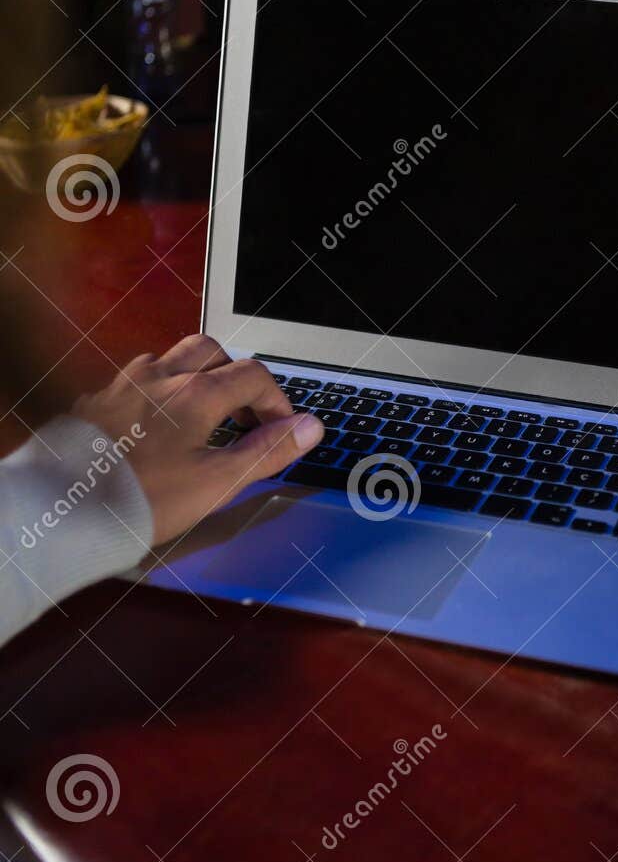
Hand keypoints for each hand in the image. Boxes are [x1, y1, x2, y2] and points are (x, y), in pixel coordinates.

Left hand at [73, 334, 323, 544]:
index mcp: (195, 394)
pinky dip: (155, 393)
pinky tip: (152, 426)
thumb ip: (266, 452)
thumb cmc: (142, 500)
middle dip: (234, 376)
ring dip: (193, 378)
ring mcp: (122, 385)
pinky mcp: (93, 401)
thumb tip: (309, 428)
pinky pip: (132, 381)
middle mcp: (159, 378)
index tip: (281, 429)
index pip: (253, 377)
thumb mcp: (217, 483)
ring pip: (168, 360)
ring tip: (198, 418)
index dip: (276, 401)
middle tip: (242, 415)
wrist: (63, 510)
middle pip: (210, 352)